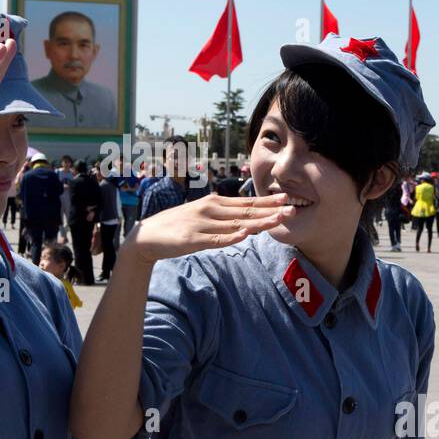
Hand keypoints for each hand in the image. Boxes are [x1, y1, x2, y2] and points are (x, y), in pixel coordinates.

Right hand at [123, 193, 293, 265]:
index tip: (286, 199)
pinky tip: (244, 234)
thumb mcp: (201, 218)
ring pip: (235, 224)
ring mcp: (202, 224)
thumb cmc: (176, 227)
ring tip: (277, 220)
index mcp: (214, 204)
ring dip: (258, 222)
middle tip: (291, 209)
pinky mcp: (193, 239)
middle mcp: (210, 210)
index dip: (267, 201)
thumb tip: (246, 223)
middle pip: (245, 211)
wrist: (147, 236)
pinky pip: (215, 239)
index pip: (246, 203)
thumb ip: (222, 219)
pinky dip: (230, 236)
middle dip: (270, 210)